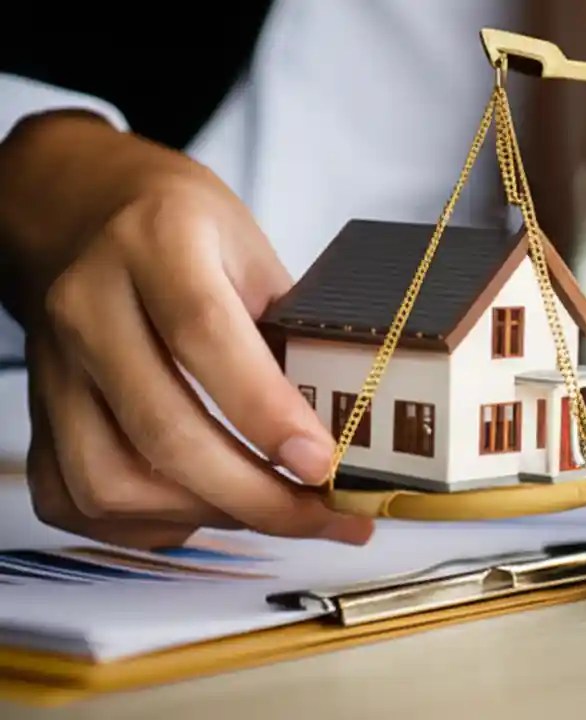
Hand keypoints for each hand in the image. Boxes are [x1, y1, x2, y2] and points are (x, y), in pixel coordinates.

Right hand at [0, 112, 372, 547]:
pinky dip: (152, 524)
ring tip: (275, 513)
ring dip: (209, 515)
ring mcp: (54, 368)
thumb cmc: (181, 229)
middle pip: (163, 429)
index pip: (205, 337)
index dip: (266, 413)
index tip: (322, 464)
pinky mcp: (37, 416)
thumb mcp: (252, 247)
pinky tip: (207, 509)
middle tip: (323, 514)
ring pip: (114, 481)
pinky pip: (79, 499)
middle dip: (255, 495)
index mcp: (156, 245)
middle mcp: (89, 306)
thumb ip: (292, 326)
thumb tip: (349, 422)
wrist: (77, 211)